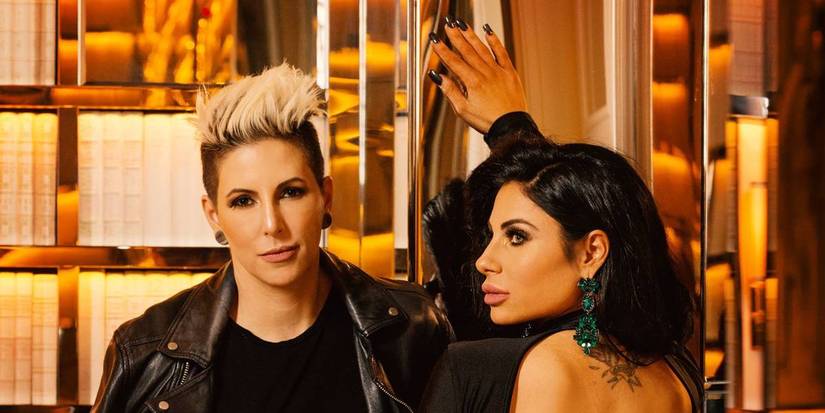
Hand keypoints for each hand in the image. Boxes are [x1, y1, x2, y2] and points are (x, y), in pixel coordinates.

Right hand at [428, 19, 527, 133]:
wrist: (512, 126)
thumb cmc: (487, 121)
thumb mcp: (463, 110)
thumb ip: (450, 91)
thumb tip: (438, 77)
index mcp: (472, 82)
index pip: (454, 62)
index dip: (442, 50)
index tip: (434, 40)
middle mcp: (485, 73)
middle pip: (467, 51)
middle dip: (455, 37)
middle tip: (447, 25)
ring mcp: (498, 71)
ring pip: (482, 49)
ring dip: (471, 36)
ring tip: (462, 25)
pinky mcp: (509, 72)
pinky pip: (501, 52)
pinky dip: (494, 41)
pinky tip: (488, 32)